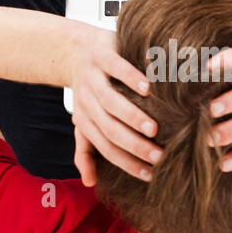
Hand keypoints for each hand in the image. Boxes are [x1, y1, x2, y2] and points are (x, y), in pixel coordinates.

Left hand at [69, 26, 162, 185]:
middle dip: (133, 145)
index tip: (149, 174)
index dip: (126, 163)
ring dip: (132, 116)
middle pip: (109, 128)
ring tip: (153, 128)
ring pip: (110, 101)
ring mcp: (93, 76)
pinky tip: (148, 88)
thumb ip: (86, 150)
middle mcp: (86, 100)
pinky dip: (130, 78)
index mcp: (85, 120)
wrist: (73, 50)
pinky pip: (115, 67)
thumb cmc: (88, 91)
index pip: (106, 147)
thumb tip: (90, 182)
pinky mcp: (101, 53)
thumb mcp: (83, 121)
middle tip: (158, 156)